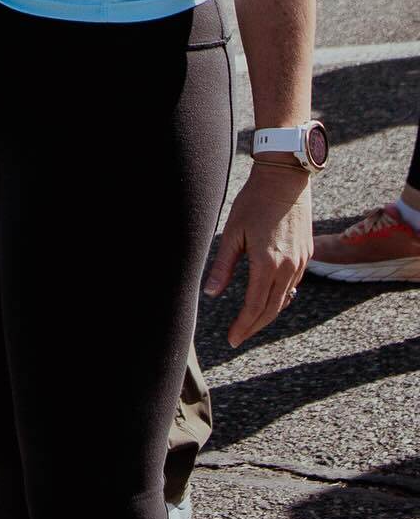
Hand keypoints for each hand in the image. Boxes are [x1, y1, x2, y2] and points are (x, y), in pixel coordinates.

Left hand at [203, 163, 311, 347]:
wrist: (285, 179)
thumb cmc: (254, 201)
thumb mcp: (233, 232)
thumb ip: (223, 266)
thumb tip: (211, 293)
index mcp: (267, 264)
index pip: (254, 307)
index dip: (243, 326)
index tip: (232, 339)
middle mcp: (288, 268)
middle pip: (272, 309)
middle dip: (254, 326)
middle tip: (238, 336)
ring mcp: (300, 262)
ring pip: (284, 299)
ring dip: (267, 313)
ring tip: (250, 321)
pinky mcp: (307, 254)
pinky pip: (293, 285)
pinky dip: (280, 296)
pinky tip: (268, 297)